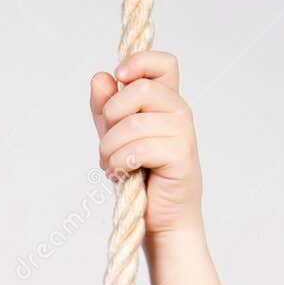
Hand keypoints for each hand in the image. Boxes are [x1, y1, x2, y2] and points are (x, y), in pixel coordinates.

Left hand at [89, 49, 199, 236]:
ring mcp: (183, 133)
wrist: (163, 222)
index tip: (119, 76)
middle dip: (111, 117)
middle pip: (140, 90)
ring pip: (134, 123)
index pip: (164, 63)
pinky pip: (140, 148)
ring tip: (110, 165)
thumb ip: (106, 109)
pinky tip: (120, 174)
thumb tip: (100, 77)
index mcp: (166, 102)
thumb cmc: (141, 180)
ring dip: (110, 148)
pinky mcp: (181, 156)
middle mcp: (179, 112)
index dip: (140, 61)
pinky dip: (120, 162)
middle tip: (106, 145)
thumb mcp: (116, 138)